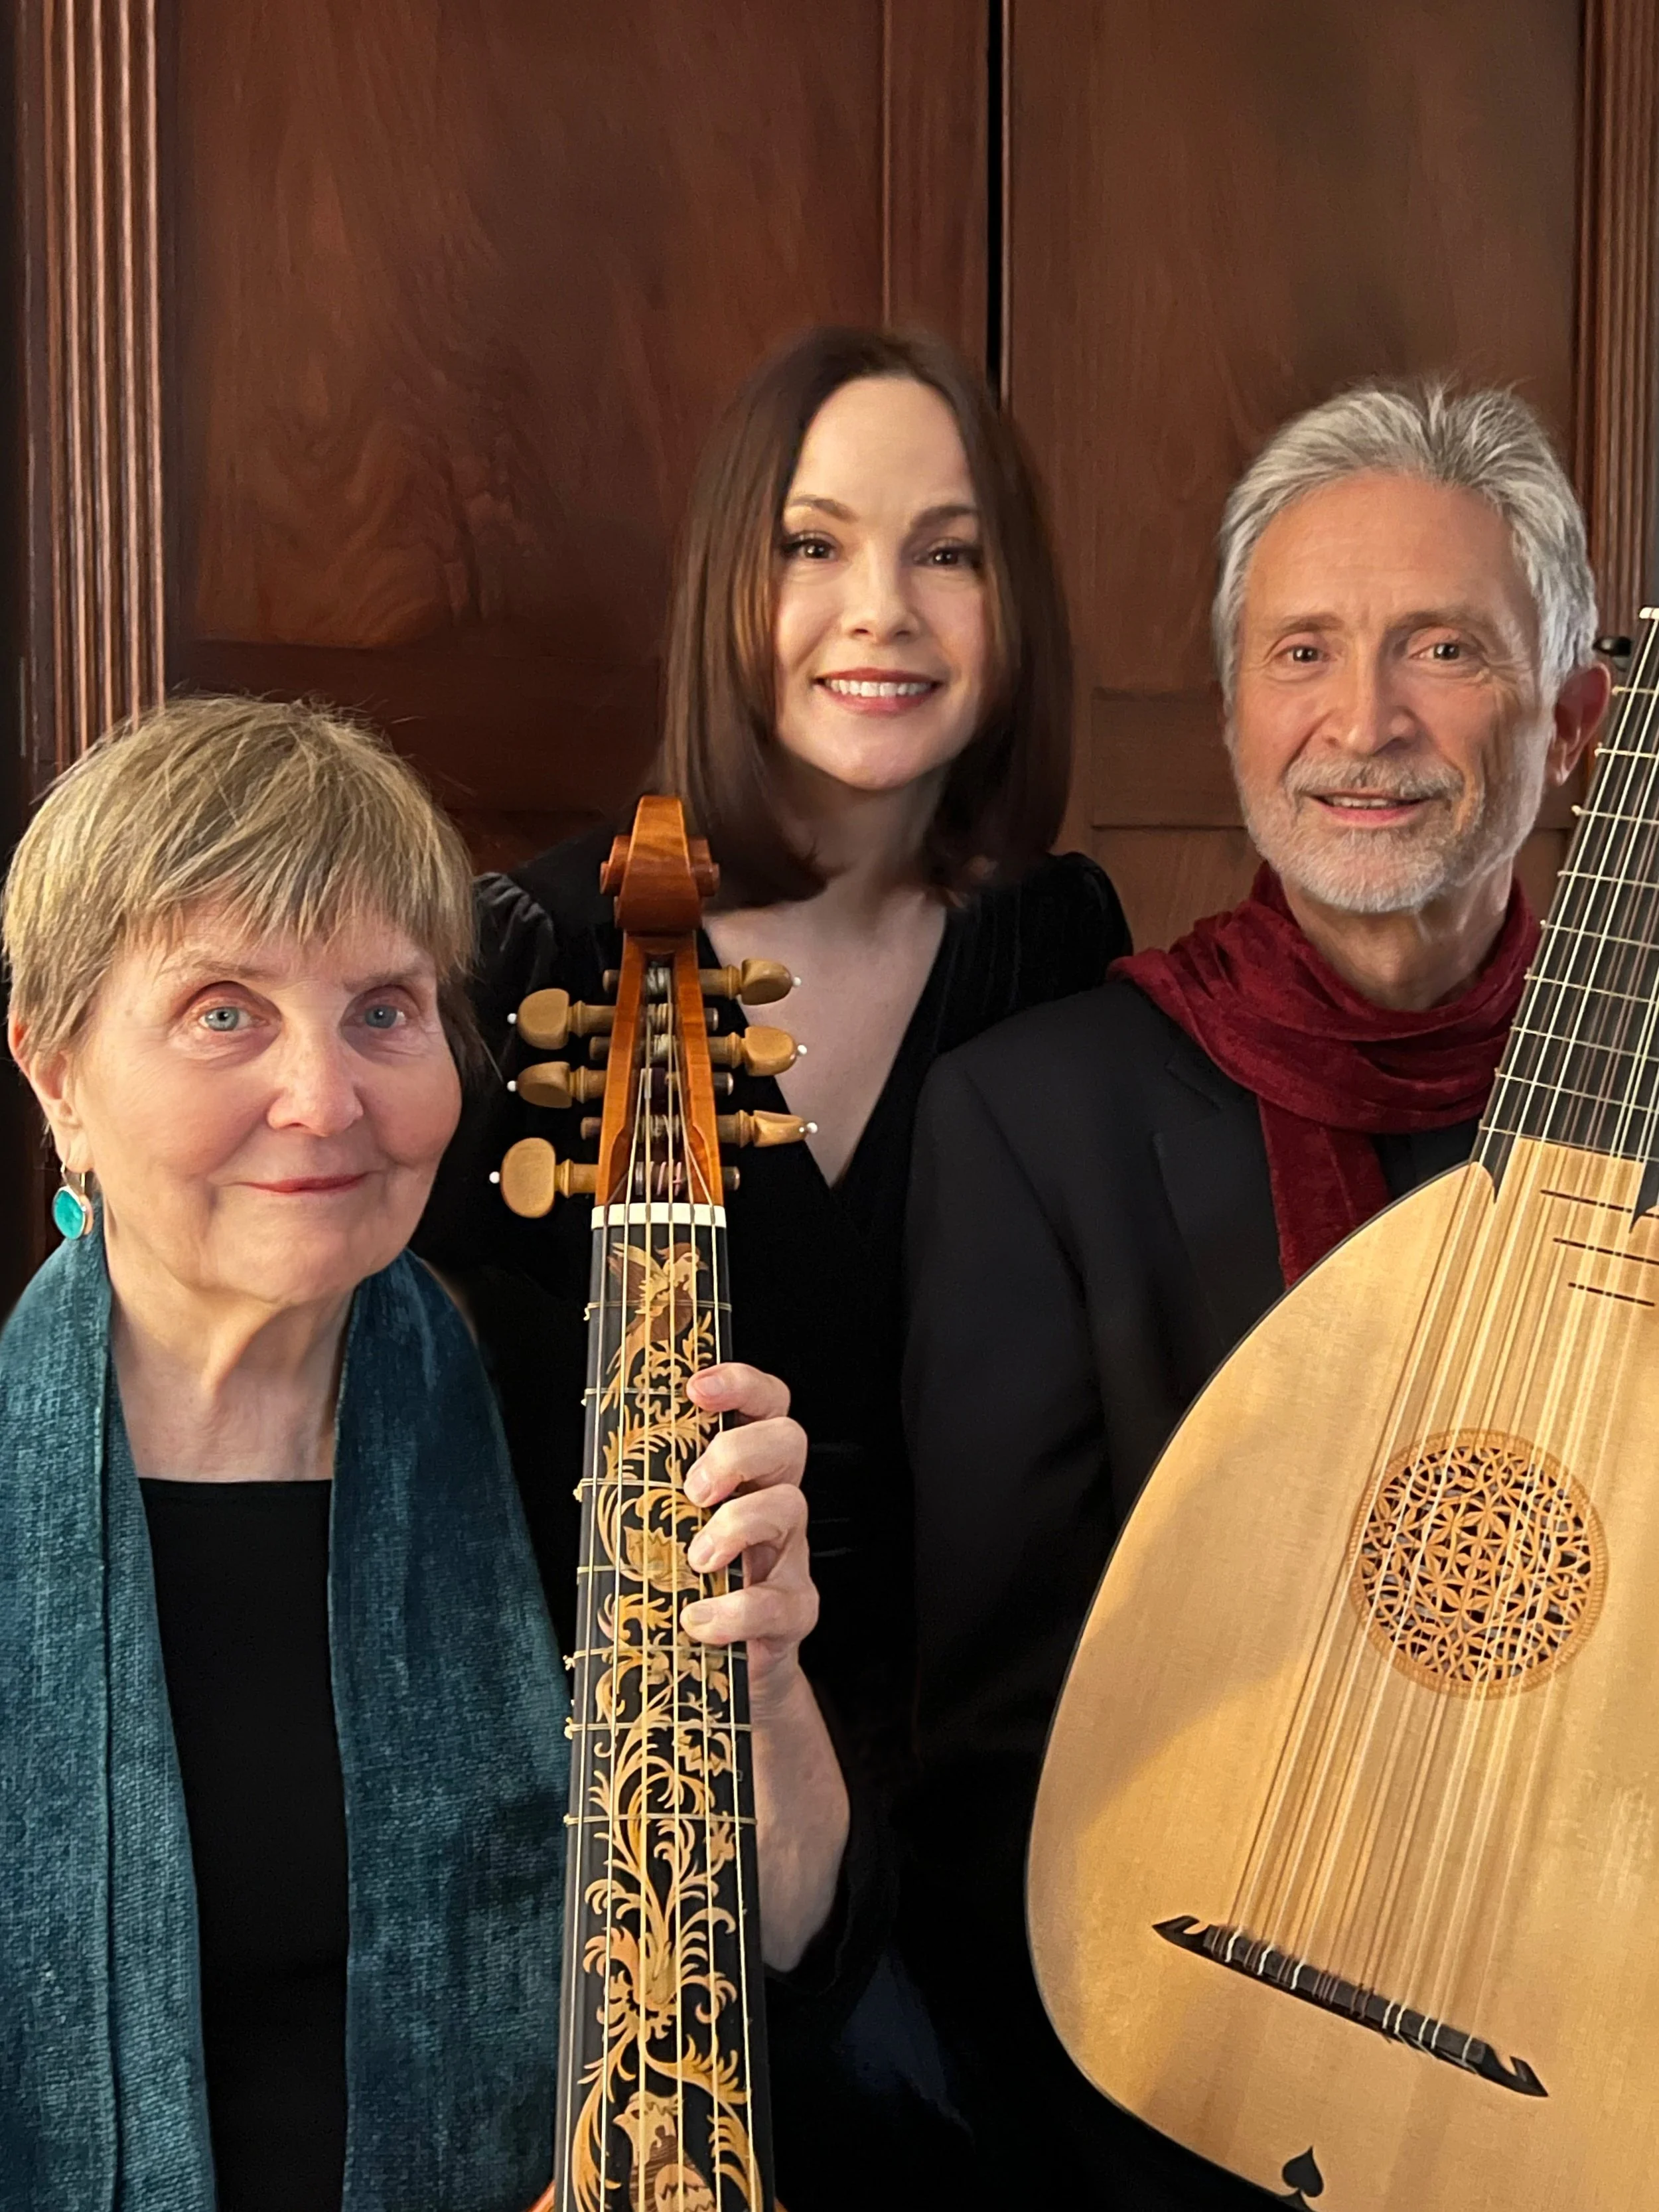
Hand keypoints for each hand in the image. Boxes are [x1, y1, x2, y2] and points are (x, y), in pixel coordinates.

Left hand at [678, 1359, 847, 1966]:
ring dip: (740, 1523)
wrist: (721, 1718)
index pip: (766, 1406)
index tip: (697, 1386)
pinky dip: (740, 1613)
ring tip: (691, 1559)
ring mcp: (789, 1572)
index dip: (742, 1382)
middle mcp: (773, 1517)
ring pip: (795, 1512)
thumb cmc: (671, 1618)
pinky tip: (699, 1628)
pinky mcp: (792, 1634)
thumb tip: (578, 1462)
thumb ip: (637, 1509)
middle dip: (742, 1450)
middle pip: (793, 1443)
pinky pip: (787, 1609)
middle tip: (692, 1489)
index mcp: (738, 1483)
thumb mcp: (649, 1554)